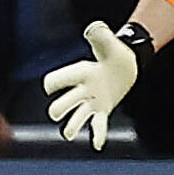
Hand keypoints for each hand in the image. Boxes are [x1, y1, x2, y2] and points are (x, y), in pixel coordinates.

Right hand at [42, 20, 138, 148]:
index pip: (56, 80)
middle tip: (56, 113)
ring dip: (72, 126)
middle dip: (59, 108)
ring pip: (76, 118)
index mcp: (78, 74)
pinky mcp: (102, 110)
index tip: (49, 86)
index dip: (52, 84)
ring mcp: (91, 102)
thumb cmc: (112, 51)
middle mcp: (81, 90)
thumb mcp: (107, 42)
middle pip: (63, 103)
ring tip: (69, 134)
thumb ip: (99, 34)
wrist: (124, 64)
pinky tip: (97, 145)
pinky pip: (98, 125)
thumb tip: (93, 29)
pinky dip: (97, 135)